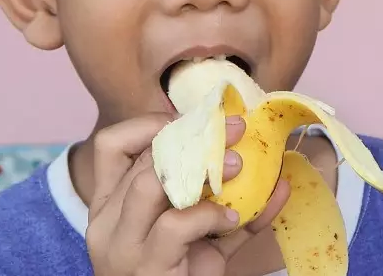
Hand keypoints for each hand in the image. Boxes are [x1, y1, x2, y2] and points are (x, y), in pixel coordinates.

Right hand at [85, 113, 289, 275]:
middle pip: (141, 158)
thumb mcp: (200, 236)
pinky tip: (232, 218)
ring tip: (238, 165)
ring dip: (201, 167)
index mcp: (110, 205)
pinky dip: (210, 215)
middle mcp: (106, 222)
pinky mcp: (146, 268)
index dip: (150, 123)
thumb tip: (276, 176)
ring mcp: (122, 246)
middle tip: (236, 128)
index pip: (110, 145)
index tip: (196, 121)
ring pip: (148, 183)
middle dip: (194, 135)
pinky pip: (176, 225)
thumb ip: (227, 203)